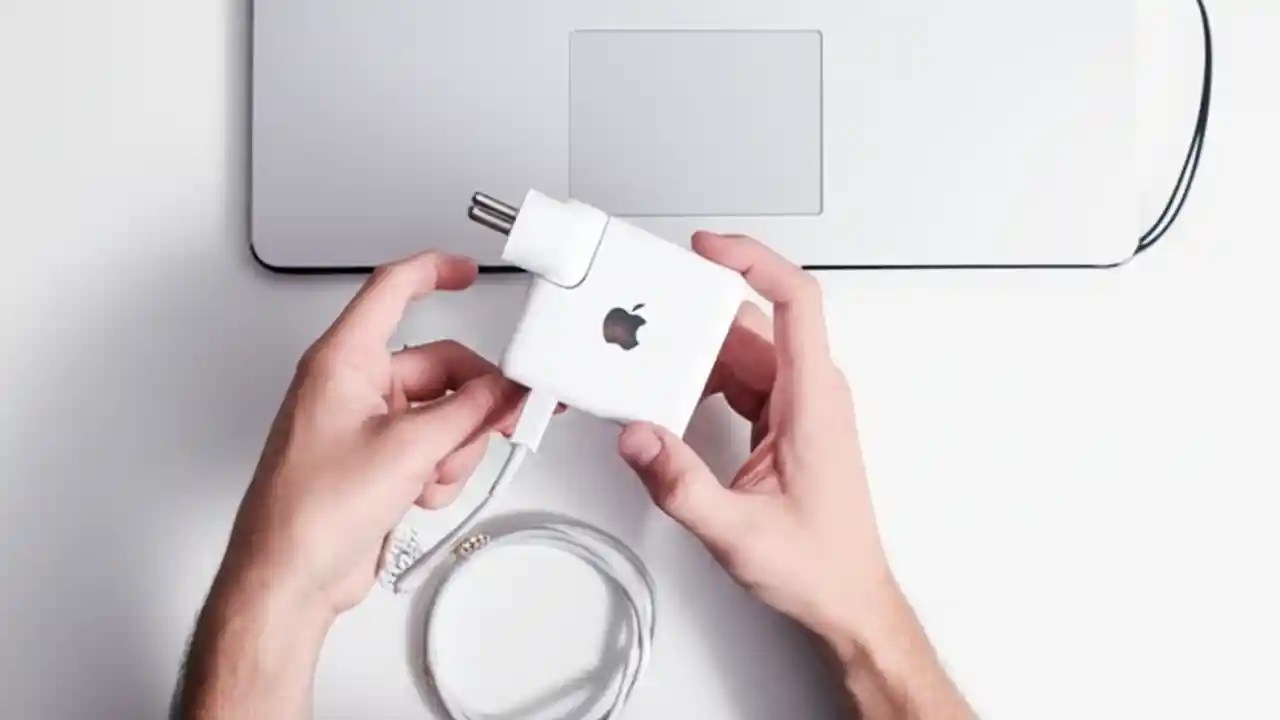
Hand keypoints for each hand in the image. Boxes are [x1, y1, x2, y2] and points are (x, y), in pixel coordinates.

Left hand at [179, 252, 525, 718]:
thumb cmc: (310, 511)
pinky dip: (438, 468)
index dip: (433, 272)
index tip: (468, 270)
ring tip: (434, 474)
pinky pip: (429, 445)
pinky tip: (421, 494)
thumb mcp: (409, 449)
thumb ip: (468, 411)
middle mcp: (351, 387)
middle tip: (503, 416)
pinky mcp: (376, 461)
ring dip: (454, 444)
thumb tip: (505, 389)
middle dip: (471, 397)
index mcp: (344, 362)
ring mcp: (364, 426)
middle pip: (437, 366)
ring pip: (440, 411)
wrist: (290, 577)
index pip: (391, 291)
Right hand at [618, 233, 970, 717]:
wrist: (847, 597)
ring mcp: (798, 405)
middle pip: (751, 321)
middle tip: (646, 318)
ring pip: (740, 350)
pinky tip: (672, 402)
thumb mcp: (737, 531)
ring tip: (648, 367)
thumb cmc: (820, 564)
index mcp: (812, 401)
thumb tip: (639, 437)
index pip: (795, 299)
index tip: (708, 247)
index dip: (753, 260)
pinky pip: (740, 377)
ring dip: (694, 353)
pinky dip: (702, 380)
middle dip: (694, 316)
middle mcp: (810, 393)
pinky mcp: (784, 421)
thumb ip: (680, 484)